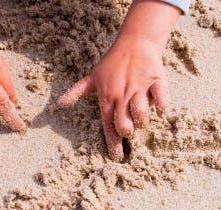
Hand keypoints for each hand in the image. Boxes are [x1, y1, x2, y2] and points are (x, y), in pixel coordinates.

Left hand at [57, 0, 180, 160]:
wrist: (135, 41)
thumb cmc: (112, 62)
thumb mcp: (93, 77)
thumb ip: (77, 92)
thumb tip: (60, 104)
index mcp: (107, 97)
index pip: (108, 125)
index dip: (112, 143)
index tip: (116, 157)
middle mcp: (122, 94)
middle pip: (124, 123)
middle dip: (125, 131)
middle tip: (128, 130)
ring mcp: (139, 87)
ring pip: (140, 112)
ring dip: (141, 120)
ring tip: (141, 119)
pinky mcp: (155, 80)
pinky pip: (160, 96)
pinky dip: (160, 104)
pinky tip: (159, 109)